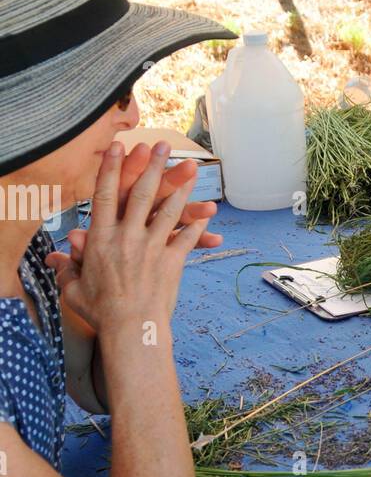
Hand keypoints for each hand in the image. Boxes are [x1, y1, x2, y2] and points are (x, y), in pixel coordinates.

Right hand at [45, 144, 209, 334]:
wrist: (131, 330)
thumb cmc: (100, 312)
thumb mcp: (74, 289)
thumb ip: (67, 269)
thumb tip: (57, 259)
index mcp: (101, 238)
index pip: (105, 194)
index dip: (111, 168)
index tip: (117, 147)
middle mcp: (128, 236)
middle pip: (142, 193)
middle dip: (153, 166)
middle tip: (162, 146)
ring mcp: (152, 247)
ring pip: (169, 210)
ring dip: (181, 188)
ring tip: (191, 169)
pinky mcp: (172, 262)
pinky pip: (187, 239)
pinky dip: (198, 226)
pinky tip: (208, 215)